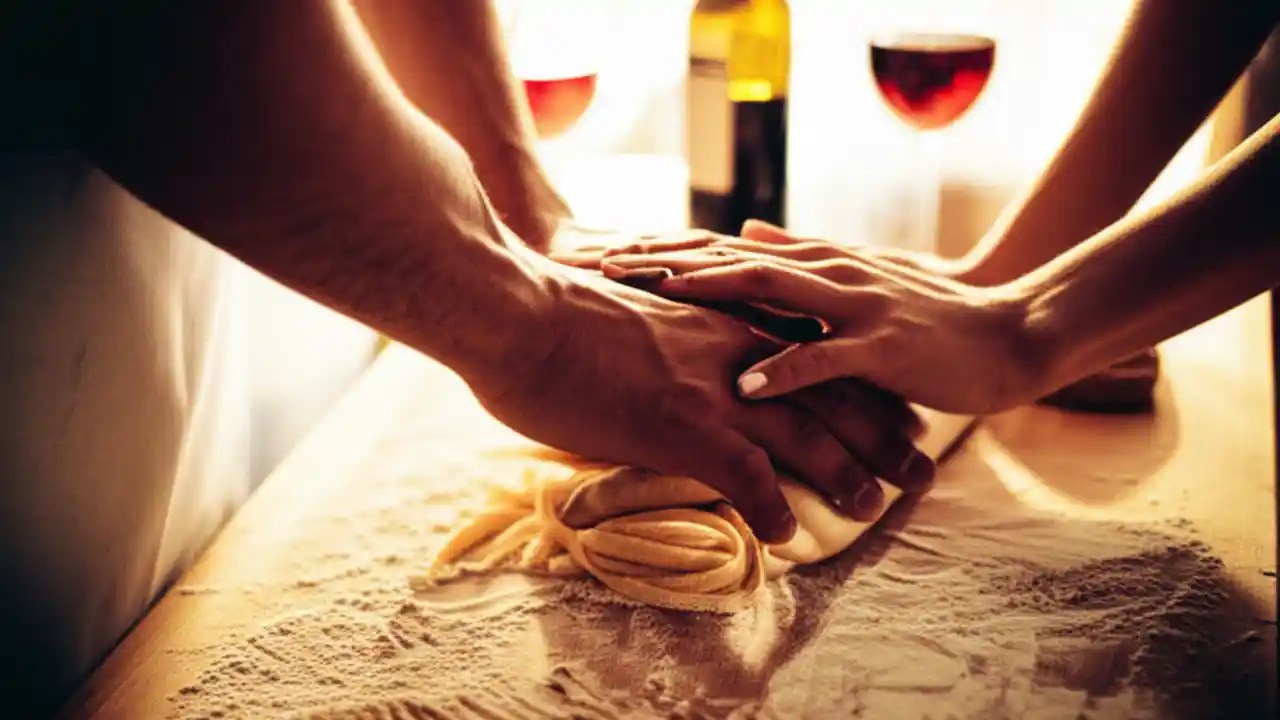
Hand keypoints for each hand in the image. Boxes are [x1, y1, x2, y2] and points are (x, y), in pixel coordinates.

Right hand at [471, 264, 934, 541]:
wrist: (518, 311)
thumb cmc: (557, 312)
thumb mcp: (633, 315)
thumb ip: (670, 333)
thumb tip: (674, 356)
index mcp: (724, 323)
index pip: (812, 356)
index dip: (857, 384)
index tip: (889, 408)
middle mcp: (734, 353)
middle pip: (830, 394)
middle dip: (880, 433)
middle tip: (917, 465)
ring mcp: (712, 389)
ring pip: (806, 435)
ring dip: (847, 475)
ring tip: (874, 508)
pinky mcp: (681, 425)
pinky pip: (745, 477)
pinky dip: (772, 509)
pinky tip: (784, 538)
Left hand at [589, 222, 1043, 414]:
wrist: (1007, 335)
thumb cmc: (926, 317)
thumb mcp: (855, 280)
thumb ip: (799, 255)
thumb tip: (744, 230)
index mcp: (814, 264)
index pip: (724, 250)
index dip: (664, 251)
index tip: (605, 254)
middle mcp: (827, 274)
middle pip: (731, 259)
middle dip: (666, 261)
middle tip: (604, 264)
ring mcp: (854, 307)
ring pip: (771, 292)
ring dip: (712, 291)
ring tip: (655, 294)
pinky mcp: (884, 348)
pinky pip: (826, 358)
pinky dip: (783, 369)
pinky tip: (743, 383)